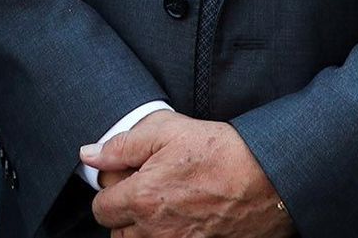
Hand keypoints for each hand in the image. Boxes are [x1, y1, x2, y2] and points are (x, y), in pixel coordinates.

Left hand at [80, 112, 293, 236]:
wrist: (268, 178)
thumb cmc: (218, 151)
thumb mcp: (165, 131)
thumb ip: (122, 144)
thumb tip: (89, 154)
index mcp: (142, 199)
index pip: (101, 209)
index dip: (109, 190)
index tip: (124, 177)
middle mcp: (156, 232)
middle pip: (118, 234)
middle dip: (124, 213)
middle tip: (144, 189)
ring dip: (144, 229)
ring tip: (163, 204)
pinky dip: (169, 237)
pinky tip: (183, 217)